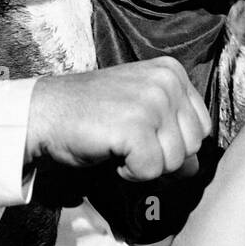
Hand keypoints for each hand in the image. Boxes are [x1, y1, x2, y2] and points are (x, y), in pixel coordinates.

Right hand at [26, 58, 211, 181]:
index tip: (143, 134)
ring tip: (119, 144)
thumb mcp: (143, 111)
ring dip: (145, 165)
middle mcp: (167, 81)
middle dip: (162, 156)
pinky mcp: (135, 126)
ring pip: (175, 162)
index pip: (202, 127)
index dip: (174, 143)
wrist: (42, 112)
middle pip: (192, 146)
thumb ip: (174, 131)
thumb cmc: (92, 115)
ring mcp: (152, 102)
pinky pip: (151, 171)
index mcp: (173, 72)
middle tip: (128, 142)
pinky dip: (130, 173)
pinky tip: (112, 153)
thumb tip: (195, 169)